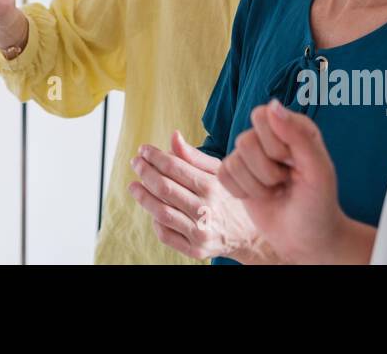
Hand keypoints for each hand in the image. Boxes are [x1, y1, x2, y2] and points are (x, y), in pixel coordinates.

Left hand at [128, 130, 280, 262]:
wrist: (252, 236)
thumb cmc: (232, 197)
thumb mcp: (220, 173)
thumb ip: (194, 156)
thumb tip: (173, 136)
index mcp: (213, 187)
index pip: (174, 167)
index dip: (154, 156)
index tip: (143, 150)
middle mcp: (206, 210)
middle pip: (164, 188)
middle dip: (145, 172)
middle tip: (136, 163)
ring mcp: (200, 232)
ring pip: (161, 212)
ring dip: (143, 197)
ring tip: (134, 186)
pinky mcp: (196, 250)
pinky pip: (165, 234)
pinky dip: (155, 220)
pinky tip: (153, 209)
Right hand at [218, 100, 374, 263]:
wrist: (307, 240)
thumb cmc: (318, 205)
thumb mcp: (318, 171)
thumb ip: (298, 136)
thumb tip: (272, 105)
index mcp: (293, 127)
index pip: (262, 116)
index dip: (273, 143)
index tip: (293, 164)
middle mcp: (270, 136)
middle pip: (244, 141)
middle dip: (266, 170)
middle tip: (285, 181)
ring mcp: (251, 156)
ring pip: (232, 160)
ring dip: (256, 185)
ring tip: (275, 191)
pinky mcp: (236, 174)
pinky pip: (222, 175)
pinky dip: (241, 192)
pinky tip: (261, 197)